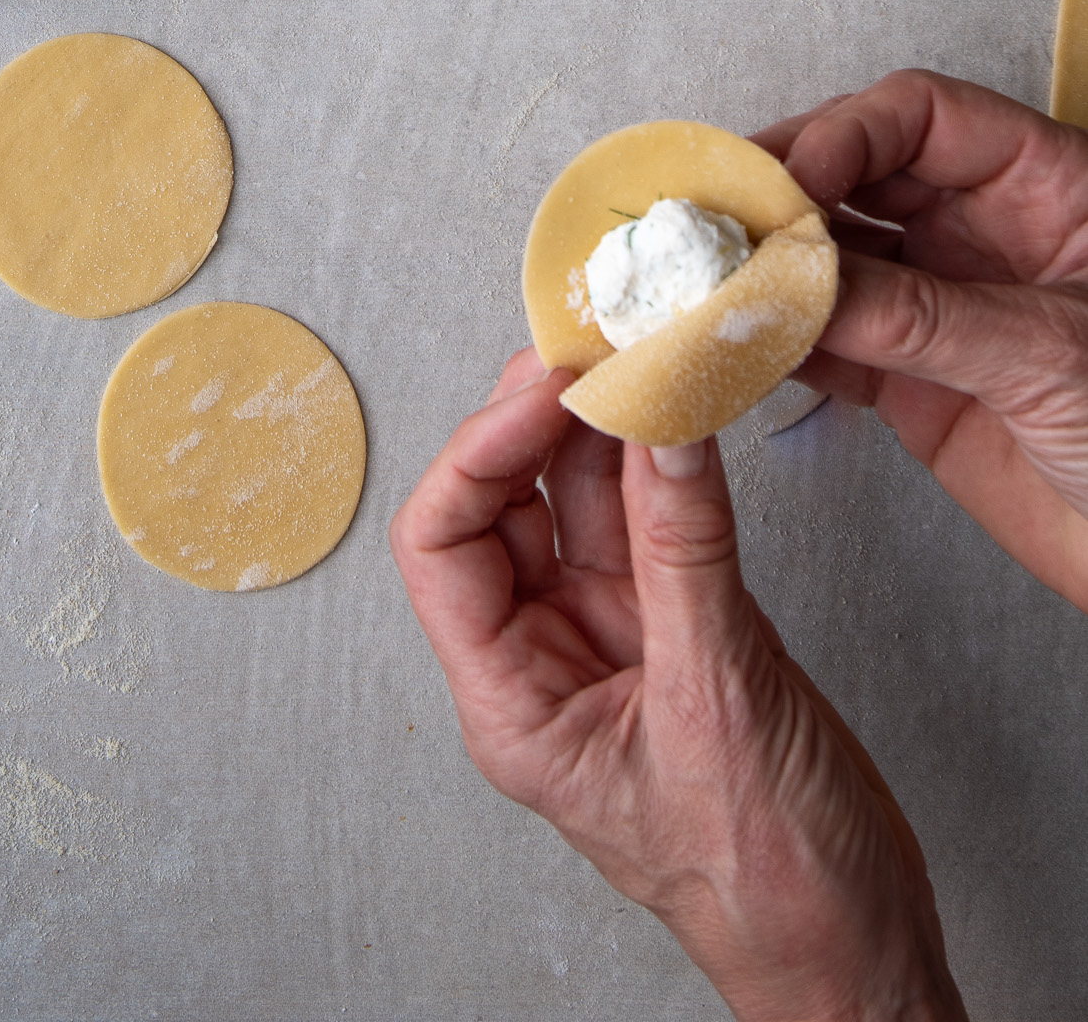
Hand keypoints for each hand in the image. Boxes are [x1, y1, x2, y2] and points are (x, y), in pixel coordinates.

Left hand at [391, 351, 964, 1021]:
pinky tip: (678, 411)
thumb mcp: (717, 703)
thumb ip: (687, 554)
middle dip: (536, 420)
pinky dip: (664, 460)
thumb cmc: (766, 886)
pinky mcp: (680, 622)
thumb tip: (660, 426)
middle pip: (505, 505)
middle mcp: (547, 656)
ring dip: (602, 426)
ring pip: (580, 500)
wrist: (855, 951)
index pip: (443, 543)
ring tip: (631, 356)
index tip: (543, 392)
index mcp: (511, 699)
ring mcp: (614, 633)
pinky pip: (654, 519)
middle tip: (586, 348)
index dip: (480, 453)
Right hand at [755, 69, 1087, 610]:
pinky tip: (735, 344)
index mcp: (1048, 188)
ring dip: (767, 270)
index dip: (849, 133)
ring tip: (705, 282)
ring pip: (832, 258)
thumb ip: (919, 317)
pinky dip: (774, 343)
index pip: (925, 117)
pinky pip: (827, 343)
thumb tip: (797, 282)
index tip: (790, 181)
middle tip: (716, 220)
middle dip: (784, 193)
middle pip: (860, 175)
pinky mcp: (914, 380)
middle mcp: (987, 232)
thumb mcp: (1049, 355)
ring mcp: (944, 304)